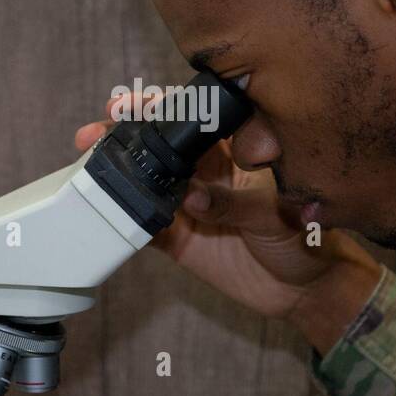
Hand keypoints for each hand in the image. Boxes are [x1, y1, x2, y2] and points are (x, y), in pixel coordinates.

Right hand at [75, 94, 379, 349]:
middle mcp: (206, 172)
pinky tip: (102, 209)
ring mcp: (189, 205)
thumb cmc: (307, 238)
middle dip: (126, 131)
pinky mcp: (179, 240)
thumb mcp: (277, 213)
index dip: (163, 107)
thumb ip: (234, 202)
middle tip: (100, 127)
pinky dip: (123, 220)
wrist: (307, 291)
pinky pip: (145, 227)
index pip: (194, 119)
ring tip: (88, 161)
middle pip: (159, 145)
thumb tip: (192, 197)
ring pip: (146, 182)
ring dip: (117, 171)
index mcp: (234, 152)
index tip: (137, 104)